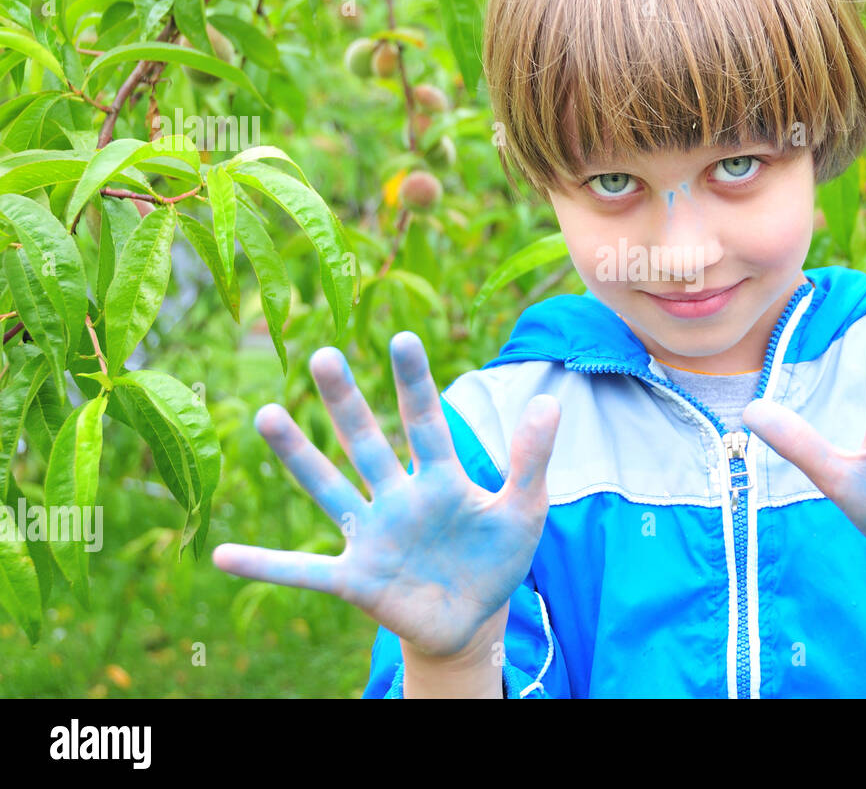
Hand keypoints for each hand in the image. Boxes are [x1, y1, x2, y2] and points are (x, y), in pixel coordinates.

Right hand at [212, 331, 560, 659]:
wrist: (473, 618)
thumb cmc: (495, 557)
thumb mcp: (524, 510)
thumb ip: (531, 459)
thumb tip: (551, 401)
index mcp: (441, 478)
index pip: (427, 423)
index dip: (415, 384)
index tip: (401, 337)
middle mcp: (397, 497)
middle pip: (367, 443)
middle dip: (346, 403)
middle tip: (322, 355)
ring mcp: (371, 536)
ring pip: (329, 489)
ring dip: (298, 457)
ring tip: (266, 415)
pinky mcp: (355, 580)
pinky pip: (303, 572)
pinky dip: (265, 567)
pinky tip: (223, 555)